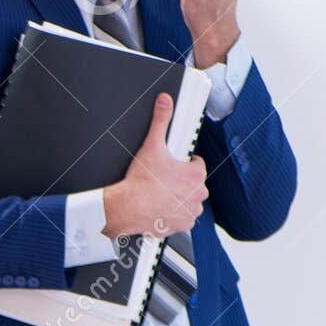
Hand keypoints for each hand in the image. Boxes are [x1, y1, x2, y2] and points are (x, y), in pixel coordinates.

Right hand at [102, 93, 207, 240]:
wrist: (127, 208)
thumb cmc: (140, 182)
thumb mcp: (151, 146)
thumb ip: (160, 121)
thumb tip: (165, 101)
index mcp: (196, 174)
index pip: (197, 164)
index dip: (184, 163)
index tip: (173, 166)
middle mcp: (197, 193)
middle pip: (194, 184)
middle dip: (182, 182)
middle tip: (164, 181)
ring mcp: (191, 210)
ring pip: (190, 201)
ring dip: (180, 198)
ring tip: (162, 195)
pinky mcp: (183, 224)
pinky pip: (184, 218)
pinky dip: (175, 215)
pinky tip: (162, 208)